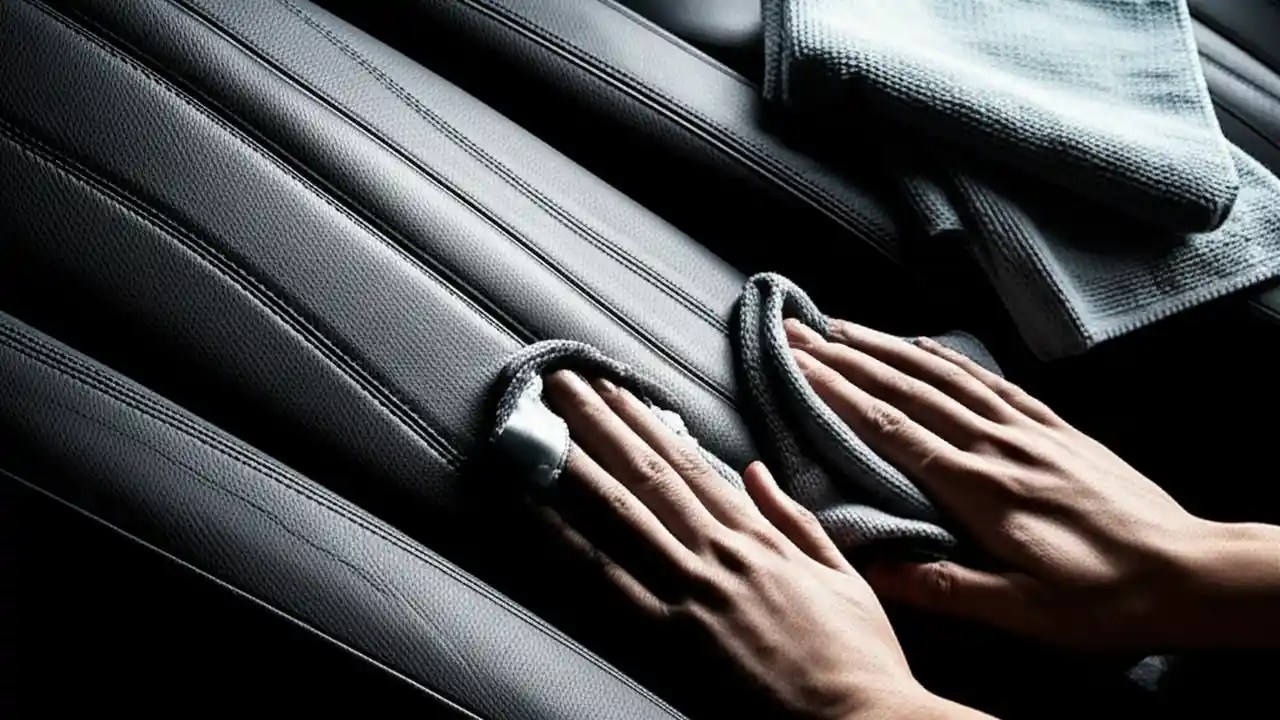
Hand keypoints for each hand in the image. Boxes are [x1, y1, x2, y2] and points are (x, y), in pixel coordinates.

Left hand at [539, 371, 988, 719]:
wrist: (862, 719)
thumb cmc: (858, 655)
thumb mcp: (840, 574)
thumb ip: (793, 519)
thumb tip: (756, 471)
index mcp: (758, 537)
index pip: (690, 465)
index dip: (646, 423)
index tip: (617, 390)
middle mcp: (718, 554)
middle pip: (647, 475)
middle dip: (601, 423)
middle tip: (563, 382)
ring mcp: (692, 594)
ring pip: (622, 515)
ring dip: (578, 465)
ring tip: (542, 428)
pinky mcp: (672, 640)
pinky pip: (610, 584)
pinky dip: (570, 544)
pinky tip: (539, 514)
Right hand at [787, 318, 1279, 651]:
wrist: (1188, 571)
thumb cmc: (1102, 598)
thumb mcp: (1021, 611)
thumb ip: (944, 586)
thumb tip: (871, 568)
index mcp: (979, 489)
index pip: (892, 430)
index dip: (839, 394)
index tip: (798, 366)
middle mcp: (997, 446)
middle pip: (909, 389)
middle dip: (848, 358)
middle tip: (800, 332)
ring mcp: (1027, 430)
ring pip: (945, 376)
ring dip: (890, 346)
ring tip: (845, 325)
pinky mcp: (1054, 428)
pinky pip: (992, 381)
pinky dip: (952, 357)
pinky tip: (926, 343)